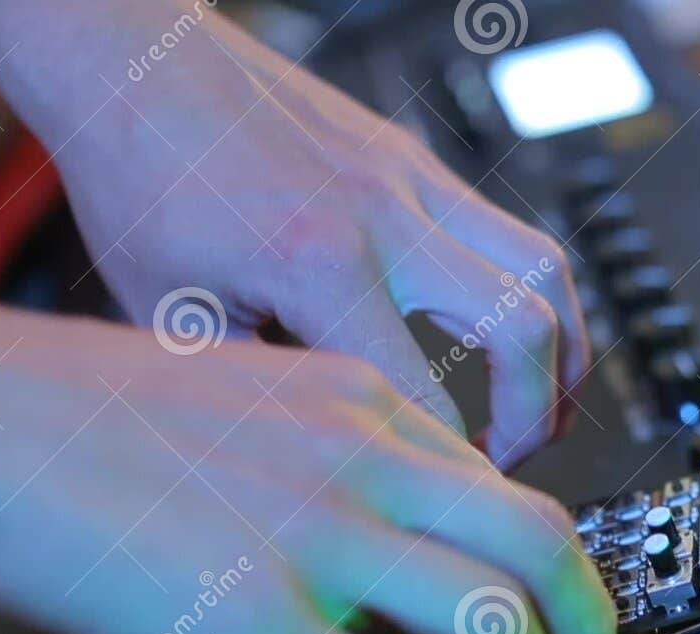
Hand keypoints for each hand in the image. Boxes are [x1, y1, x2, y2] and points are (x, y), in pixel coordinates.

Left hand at [0, 0, 588, 468]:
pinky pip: (512, 234)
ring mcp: (414, 179)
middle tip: (512, 459)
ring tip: (539, 406)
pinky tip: (500, 340)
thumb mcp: (174, 315)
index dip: (451, 472)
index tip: (446, 503)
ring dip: (563, 351)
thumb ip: (263, 390)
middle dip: (540, 414)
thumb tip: (330, 456)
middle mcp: (387, 213)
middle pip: (527, 326)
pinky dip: (529, 298)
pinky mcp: (419, 163)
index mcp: (318, 261)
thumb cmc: (140, 176)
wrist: (136, 64)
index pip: (427, 400)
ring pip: (549, 268)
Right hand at [0, 290, 618, 633]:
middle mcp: (360, 457)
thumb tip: (384, 545)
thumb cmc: (72, 410)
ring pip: (495, 621)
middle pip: (543, 542)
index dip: (555, 563)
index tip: (561, 610)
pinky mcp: (253, 615)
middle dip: (592, 628)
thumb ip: (330, 458)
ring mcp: (313, 534)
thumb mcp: (245, 397)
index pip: (506, 485)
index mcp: (361, 402)